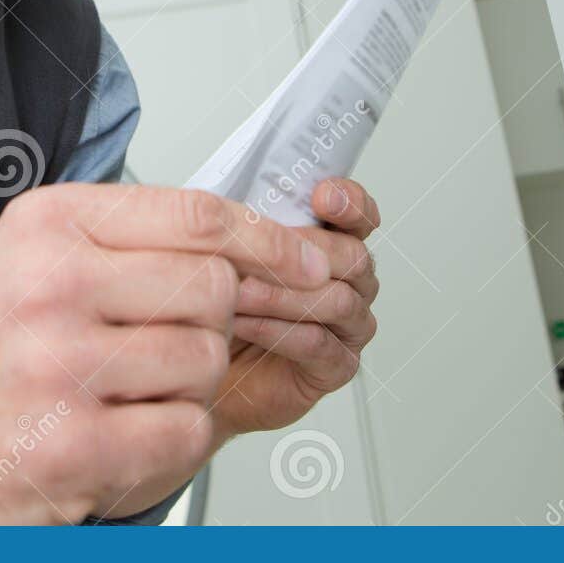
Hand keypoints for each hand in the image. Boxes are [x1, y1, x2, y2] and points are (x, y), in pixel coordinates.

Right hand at [0, 183, 330, 523]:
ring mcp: (59, 367)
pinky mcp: (70, 446)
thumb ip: (124, 240)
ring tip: (124, 394)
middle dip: (210, 323)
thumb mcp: (29, 260)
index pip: (196, 215)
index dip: (268, 239)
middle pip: (214, 288)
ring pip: (205, 361)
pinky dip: (170, 440)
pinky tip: (118, 434)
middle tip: (161, 344)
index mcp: (48, 225)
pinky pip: (185, 430)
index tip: (303, 258)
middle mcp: (51, 286)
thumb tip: (242, 241)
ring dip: (185, 386)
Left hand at [210, 178, 380, 441]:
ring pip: (337, 300)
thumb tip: (238, 199)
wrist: (203, 355)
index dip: (349, 202)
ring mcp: (349, 325)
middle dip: (303, 250)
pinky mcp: (336, 366)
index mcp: (332, 243)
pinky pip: (319, 344)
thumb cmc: (218, 297)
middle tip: (255, 250)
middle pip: (353, 257)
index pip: (360, 215)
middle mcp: (350, 282)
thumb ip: (243, 222)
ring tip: (236, 291)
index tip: (321, 196)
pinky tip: (242, 324)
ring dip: (280, 294)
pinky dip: (276, 331)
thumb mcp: (225, 248)